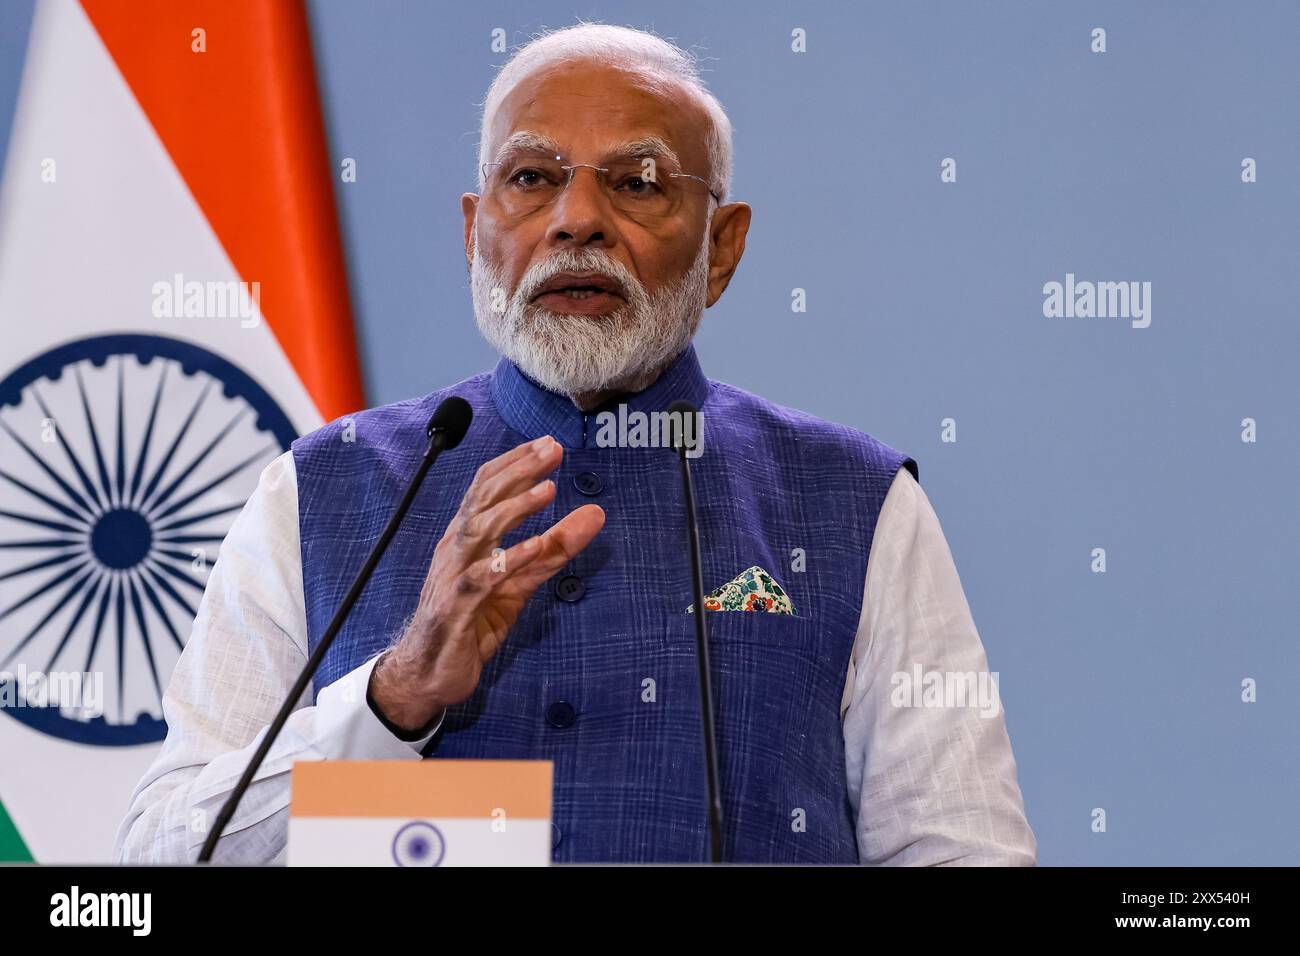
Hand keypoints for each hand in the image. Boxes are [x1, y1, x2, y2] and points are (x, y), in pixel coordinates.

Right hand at [368, 435, 603, 732]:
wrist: (429, 672)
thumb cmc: (472, 620)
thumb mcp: (521, 582)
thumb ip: (555, 549)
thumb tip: (595, 515)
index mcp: (467, 536)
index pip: (487, 487)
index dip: (517, 462)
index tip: (549, 444)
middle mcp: (457, 548)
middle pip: (484, 498)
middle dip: (519, 471)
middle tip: (552, 450)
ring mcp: (453, 575)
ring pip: (480, 530)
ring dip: (514, 507)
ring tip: (548, 490)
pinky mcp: (457, 606)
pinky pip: (483, 578)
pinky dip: (510, 559)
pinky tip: (535, 546)